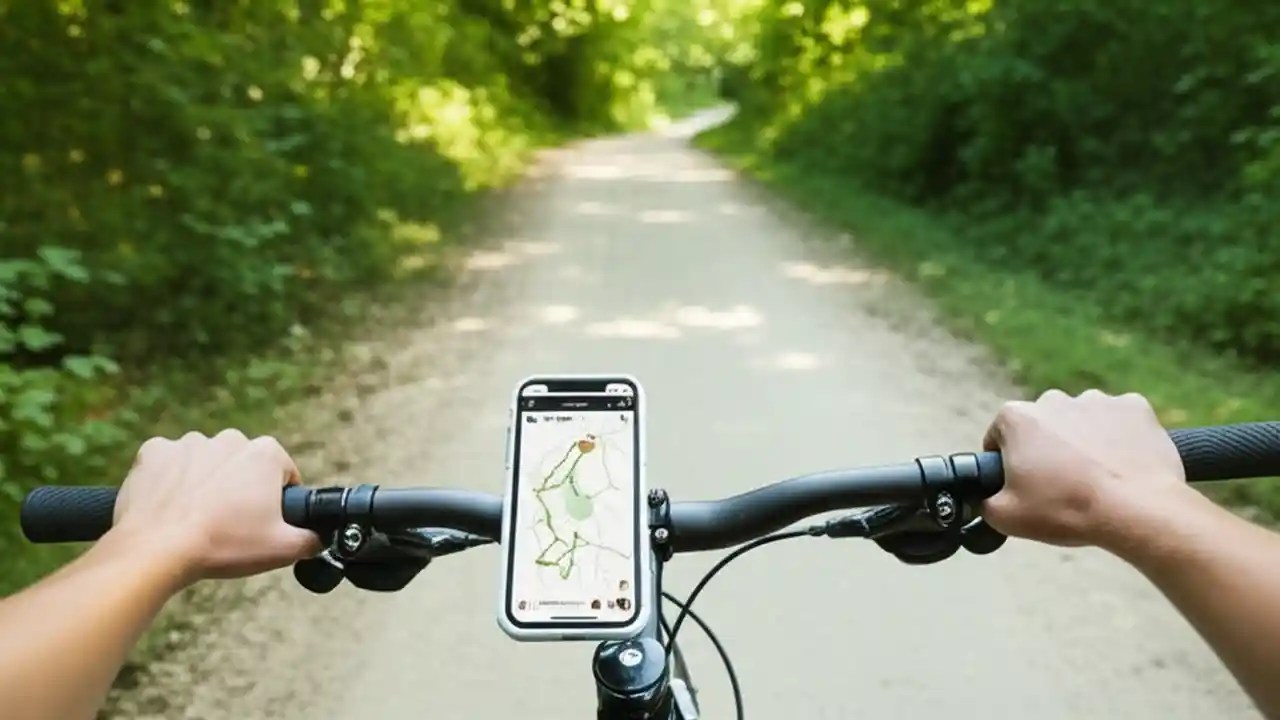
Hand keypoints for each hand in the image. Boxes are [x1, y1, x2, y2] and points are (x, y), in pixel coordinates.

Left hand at [112, 430, 320, 582]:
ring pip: (206, 463)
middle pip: (243, 465)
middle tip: (230, 524)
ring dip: (205, 483)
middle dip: (240, 488)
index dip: (277, 501)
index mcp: (265, 453)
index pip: (283, 474)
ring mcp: (188, 443)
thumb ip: (312, 538)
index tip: (263, 523)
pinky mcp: (154, 452)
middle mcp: (229, 438)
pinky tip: (170, 507)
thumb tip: (321, 536)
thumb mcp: (283, 549)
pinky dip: (170, 481)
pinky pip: (169, 464)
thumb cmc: (223, 545)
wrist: (156, 550)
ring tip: (196, 519)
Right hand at [980, 389, 1188, 547]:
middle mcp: (1054, 399)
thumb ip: (984, 502)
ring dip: (1082, 442)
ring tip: (1095, 478)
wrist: (1137, 510)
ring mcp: (1098, 400)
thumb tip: (984, 498)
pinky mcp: (1135, 407)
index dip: (1007, 464)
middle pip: (1042, 426)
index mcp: (1017, 417)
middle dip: (1046, 449)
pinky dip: (1119, 438)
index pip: (999, 438)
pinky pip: (1119, 421)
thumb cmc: (1068, 509)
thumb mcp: (1006, 517)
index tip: (1023, 484)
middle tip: (1059, 485)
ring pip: (1081, 421)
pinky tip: (1121, 465)